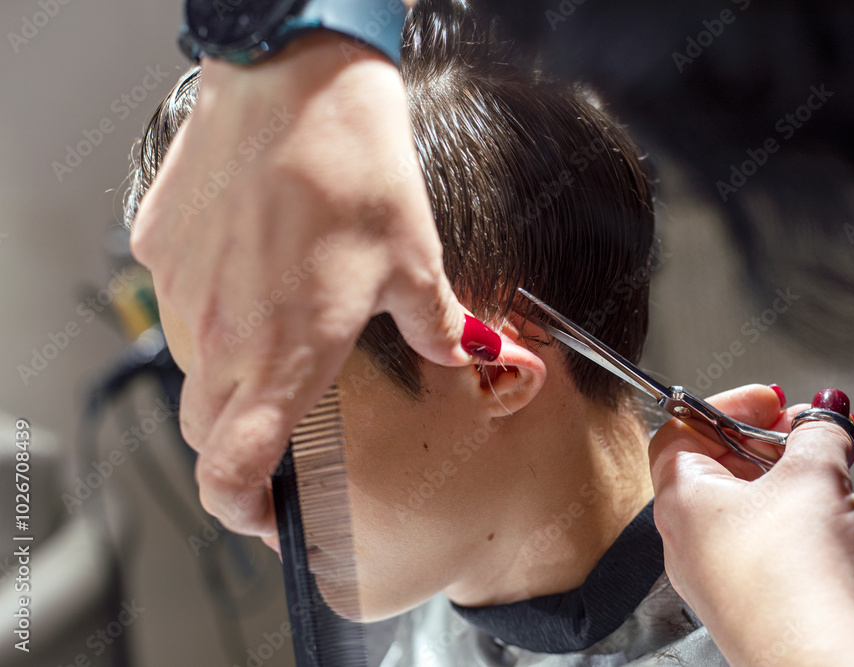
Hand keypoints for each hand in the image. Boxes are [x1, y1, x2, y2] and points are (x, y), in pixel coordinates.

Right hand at [129, 34, 498, 535]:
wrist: (293, 83)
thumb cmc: (354, 171)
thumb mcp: (414, 261)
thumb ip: (437, 325)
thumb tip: (472, 350)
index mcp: (285, 357)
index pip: (233, 473)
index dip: (242, 513)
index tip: (268, 517)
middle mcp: (221, 336)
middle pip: (207, 432)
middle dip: (240, 451)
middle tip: (278, 439)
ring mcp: (183, 292)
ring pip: (191, 368)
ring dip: (227, 377)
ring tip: (275, 337)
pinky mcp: (161, 247)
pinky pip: (179, 300)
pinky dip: (210, 308)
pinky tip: (251, 272)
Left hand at [648, 385, 853, 665]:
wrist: (817, 666)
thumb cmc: (794, 585)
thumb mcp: (815, 478)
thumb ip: (820, 434)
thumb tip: (826, 418)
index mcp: (680, 499)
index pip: (682, 427)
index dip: (728, 404)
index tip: (770, 401)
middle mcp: (684, 539)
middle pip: (715, 465)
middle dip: (767, 440)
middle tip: (808, 431)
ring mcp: (711, 576)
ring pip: (741, 507)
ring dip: (784, 479)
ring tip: (828, 470)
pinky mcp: (744, 603)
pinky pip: (758, 546)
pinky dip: (789, 521)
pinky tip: (828, 520)